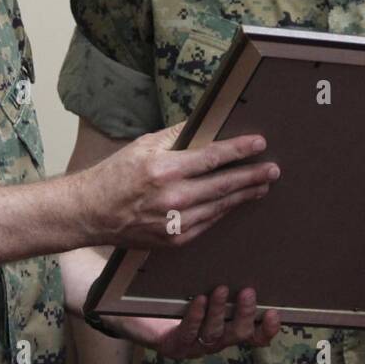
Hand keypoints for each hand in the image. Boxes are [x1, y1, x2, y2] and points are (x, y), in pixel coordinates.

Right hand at [82, 123, 279, 249]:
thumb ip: (176, 135)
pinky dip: (224, 211)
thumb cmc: (115, 175)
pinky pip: (208, 223)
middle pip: (223, 185)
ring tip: (262, 186)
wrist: (91, 213)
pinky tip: (235, 203)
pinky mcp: (175, 240)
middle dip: (252, 176)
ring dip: (244, 196)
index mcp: (164, 169)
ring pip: (220, 207)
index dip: (239, 150)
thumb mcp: (143, 145)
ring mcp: (175, 223)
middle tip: (273, 170)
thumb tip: (205, 123)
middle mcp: (172, 198)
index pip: (212, 157)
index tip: (259, 143)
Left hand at [108, 285, 281, 357]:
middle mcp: (213, 340)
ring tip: (222, 290)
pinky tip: (198, 300)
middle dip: (246, 314)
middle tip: (249, 292)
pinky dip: (195, 316)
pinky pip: (188, 332)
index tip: (275, 313)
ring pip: (214, 335)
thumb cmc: (173, 293)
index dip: (267, 329)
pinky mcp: (173, 345)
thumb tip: (240, 240)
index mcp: (225, 327)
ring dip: (220, 312)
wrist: (132, 310)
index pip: (254, 335)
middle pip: (238, 335)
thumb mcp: (200, 282)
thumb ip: (221, 272)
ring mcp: (193, 346)